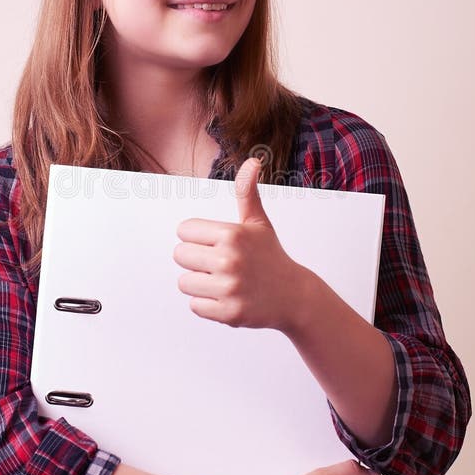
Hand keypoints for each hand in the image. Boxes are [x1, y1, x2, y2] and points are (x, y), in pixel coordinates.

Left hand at [174, 158, 308, 331]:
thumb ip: (248, 192)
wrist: (294, 296)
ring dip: (200, 283)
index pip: (183, 231)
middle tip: (218, 264)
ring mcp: (229, 288)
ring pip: (184, 282)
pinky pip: (195, 306)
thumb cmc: (270, 256)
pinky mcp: (229, 312)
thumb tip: (253, 161)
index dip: (196, 237)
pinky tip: (227, 297)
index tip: (215, 244)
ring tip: (223, 281)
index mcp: (232, 234)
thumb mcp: (258, 222)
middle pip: (180, 256)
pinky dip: (207, 304)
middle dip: (196, 260)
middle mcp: (229, 259)